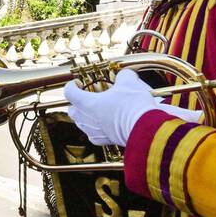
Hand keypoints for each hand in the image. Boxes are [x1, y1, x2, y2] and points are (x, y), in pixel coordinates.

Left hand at [63, 69, 184, 147]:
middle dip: (77, 103)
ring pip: (82, 124)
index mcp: (88, 103)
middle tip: (87, 97)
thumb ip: (123, 75)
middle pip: (73, 111)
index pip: (69, 92)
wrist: (146, 128)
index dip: (71, 86)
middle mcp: (87, 119)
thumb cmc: (134, 105)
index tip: (77, 83)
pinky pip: (94, 135)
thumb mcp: (129, 82)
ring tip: (96, 111)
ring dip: (86, 117)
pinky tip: (105, 124)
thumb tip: (125, 76)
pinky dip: (97, 129)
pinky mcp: (105, 141)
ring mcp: (95, 132)